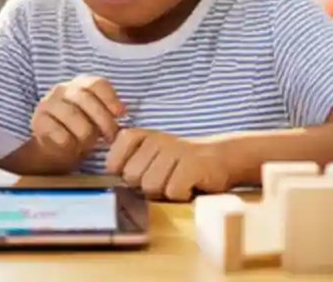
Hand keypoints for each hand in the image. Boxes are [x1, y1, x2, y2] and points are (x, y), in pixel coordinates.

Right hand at [32, 75, 124, 161]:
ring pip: (72, 115)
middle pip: (85, 98)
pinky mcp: (38, 121)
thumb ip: (109, 112)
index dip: (110, 98)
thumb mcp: (98, 119)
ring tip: (89, 144)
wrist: (56, 147)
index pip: (97, 84)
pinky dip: (68, 142)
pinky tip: (72, 147)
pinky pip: (56, 130)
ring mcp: (48, 103)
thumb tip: (123, 111)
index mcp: (81, 84)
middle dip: (102, 120)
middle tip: (110, 137)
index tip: (121, 114)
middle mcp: (63, 89)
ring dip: (85, 133)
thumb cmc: (82, 129)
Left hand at [105, 129, 232, 201]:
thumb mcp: (152, 157)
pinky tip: (189, 187)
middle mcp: (157, 139)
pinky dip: (181, 195)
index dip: (122, 173)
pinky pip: (173, 191)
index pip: (114, 160)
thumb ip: (129, 164)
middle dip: (145, 187)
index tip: (139, 174)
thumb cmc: (180, 165)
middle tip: (163, 180)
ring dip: (164, 192)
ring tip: (176, 183)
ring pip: (151, 186)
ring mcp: (175, 150)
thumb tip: (111, 180)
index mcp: (142, 137)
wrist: (221, 158)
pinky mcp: (193, 164)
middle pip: (132, 176)